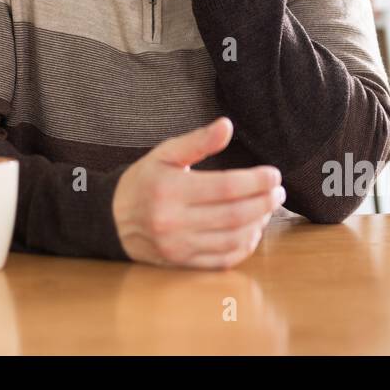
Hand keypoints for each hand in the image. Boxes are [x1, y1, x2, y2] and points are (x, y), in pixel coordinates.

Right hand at [112, 117, 284, 268]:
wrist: (111, 219)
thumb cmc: (143, 182)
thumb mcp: (164, 154)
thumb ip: (198, 142)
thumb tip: (227, 125)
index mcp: (170, 190)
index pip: (226, 186)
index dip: (256, 181)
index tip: (274, 175)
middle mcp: (173, 221)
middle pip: (234, 215)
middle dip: (264, 202)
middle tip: (278, 192)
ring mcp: (177, 247)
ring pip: (232, 239)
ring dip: (258, 224)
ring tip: (267, 208)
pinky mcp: (181, 264)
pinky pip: (222, 260)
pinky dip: (243, 247)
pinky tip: (252, 231)